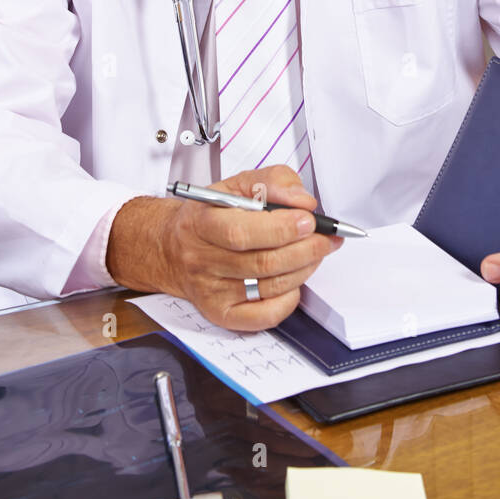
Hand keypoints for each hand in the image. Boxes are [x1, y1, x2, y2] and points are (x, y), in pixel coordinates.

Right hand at [106, 164, 341, 330]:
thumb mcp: (237, 184)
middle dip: (304, 249)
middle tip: (325, 238)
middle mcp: (202, 260)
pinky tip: (294, 281)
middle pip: (262, 262)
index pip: (241, 232)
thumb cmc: (211, 215)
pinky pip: (263, 316)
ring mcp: (211, 291)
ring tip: (316, 252)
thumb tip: (303, 201)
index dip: (281, 228)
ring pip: (269, 286)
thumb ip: (273, 182)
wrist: (173, 247)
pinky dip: (288, 301)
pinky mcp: (221, 313)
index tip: (309, 219)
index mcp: (202, 222)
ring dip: (303, 269)